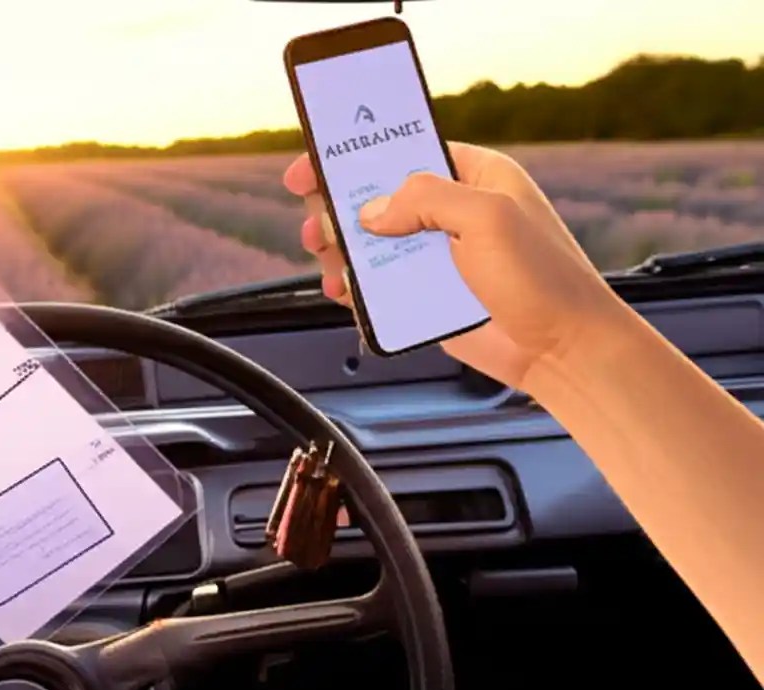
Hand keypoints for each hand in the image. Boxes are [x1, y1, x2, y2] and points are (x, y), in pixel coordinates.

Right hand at [282, 142, 623, 390]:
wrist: (564, 352)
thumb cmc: (547, 281)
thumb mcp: (488, 219)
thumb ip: (427, 199)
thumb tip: (373, 209)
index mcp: (473, 176)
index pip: (402, 150)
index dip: (353, 154)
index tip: (312, 165)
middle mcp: (453, 211)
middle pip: (377, 197)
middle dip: (338, 208)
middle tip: (318, 225)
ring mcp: (438, 254)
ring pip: (372, 243)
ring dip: (341, 250)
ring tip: (329, 261)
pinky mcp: (429, 294)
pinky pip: (380, 284)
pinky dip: (355, 285)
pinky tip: (344, 289)